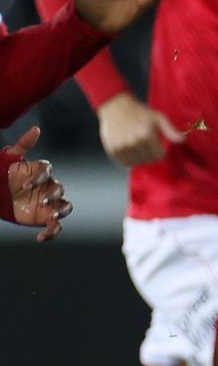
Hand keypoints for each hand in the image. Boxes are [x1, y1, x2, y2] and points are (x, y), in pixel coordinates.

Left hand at [4, 127, 73, 242]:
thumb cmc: (1, 174)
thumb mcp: (8, 158)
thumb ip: (24, 144)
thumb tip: (37, 128)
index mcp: (40, 173)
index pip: (47, 172)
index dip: (38, 179)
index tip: (24, 186)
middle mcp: (47, 187)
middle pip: (60, 190)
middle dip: (53, 196)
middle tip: (42, 201)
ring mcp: (48, 203)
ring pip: (64, 208)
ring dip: (59, 212)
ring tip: (50, 218)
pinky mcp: (44, 217)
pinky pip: (55, 227)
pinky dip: (51, 232)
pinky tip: (40, 237)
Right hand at [97, 91, 186, 167]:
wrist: (116, 107)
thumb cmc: (140, 112)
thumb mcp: (158, 118)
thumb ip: (170, 130)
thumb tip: (183, 140)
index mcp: (146, 135)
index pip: (159, 156)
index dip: (160, 151)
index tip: (157, 145)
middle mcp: (133, 143)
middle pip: (148, 160)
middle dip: (151, 154)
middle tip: (147, 144)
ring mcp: (122, 147)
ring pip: (137, 163)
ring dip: (140, 158)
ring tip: (138, 146)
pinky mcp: (113, 150)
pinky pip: (125, 163)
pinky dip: (130, 160)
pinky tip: (130, 150)